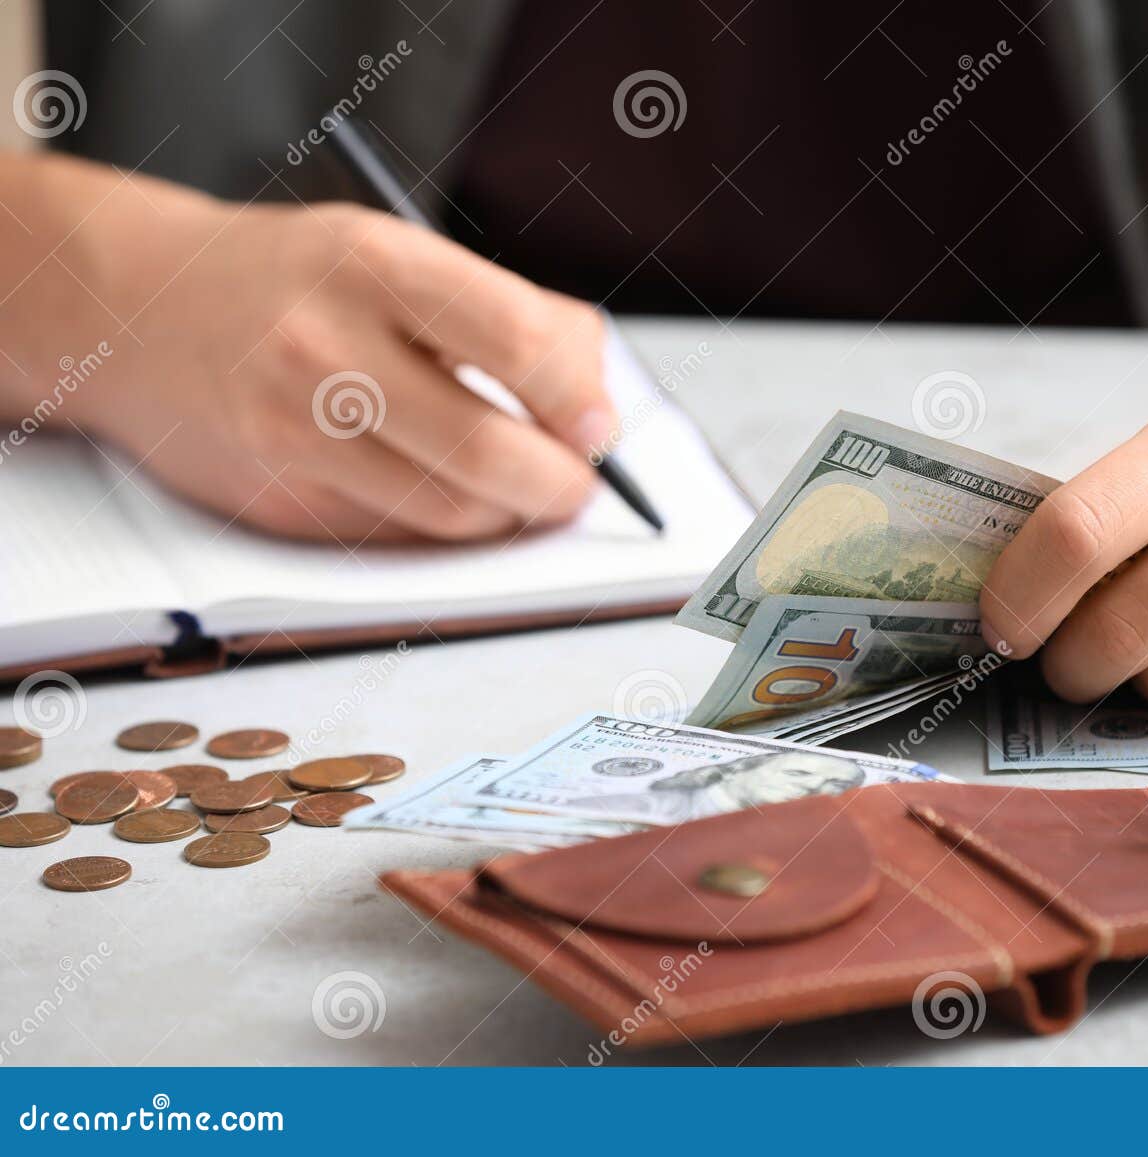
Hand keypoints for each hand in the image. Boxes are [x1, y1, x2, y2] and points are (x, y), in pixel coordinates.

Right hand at [2, 156, 612, 541]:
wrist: (133, 308)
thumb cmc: (292, 280)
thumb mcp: (393, 251)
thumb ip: (504, 315)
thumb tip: (595, 406)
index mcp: (376, 265)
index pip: (520, 344)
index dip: (579, 400)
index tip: (597, 426)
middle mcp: (328, 348)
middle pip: (491, 452)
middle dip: (559, 484)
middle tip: (575, 482)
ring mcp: (294, 432)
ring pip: (450, 513)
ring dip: (508, 516)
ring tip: (517, 489)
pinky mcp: (276, 500)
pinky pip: (396, 537)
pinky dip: (442, 529)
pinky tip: (444, 494)